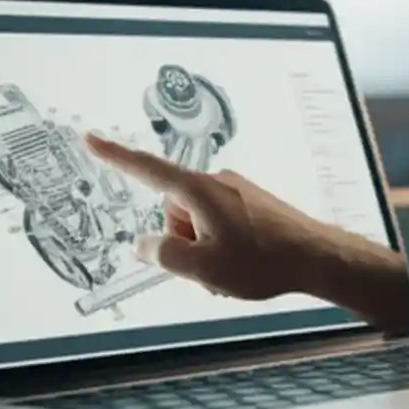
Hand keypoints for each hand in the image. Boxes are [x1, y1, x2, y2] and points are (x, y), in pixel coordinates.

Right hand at [83, 132, 408, 332]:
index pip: (146, 170)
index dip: (115, 156)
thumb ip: (163, 255)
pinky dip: (222, 249)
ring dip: (204, 250)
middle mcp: (216, 183)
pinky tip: (246, 265)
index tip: (90, 139)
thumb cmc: (263, 260)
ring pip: (197, 224)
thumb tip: (146, 246)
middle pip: (173, 213)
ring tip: (234, 268)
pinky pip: (219, 226)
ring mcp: (236, 192)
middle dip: (181, 242)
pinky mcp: (251, 204)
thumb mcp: (202, 267)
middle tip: (211, 266)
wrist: (317, 258)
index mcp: (198, 191)